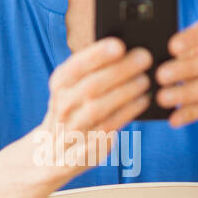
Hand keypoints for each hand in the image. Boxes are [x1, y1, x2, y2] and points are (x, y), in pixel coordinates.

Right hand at [34, 37, 152, 179]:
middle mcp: (61, 107)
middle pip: (90, 87)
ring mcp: (69, 132)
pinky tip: (141, 103)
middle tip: (144, 59)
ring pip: (97, 110)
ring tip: (145, 81)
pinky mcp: (81, 151)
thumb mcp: (75, 88)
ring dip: (125, 93)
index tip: (120, 45)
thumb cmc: (75, 111)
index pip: (74, 67)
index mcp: (59, 85)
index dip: (96, 55)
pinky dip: (124, 116)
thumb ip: (95, 71)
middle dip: (119, 71)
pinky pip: (104, 134)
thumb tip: (128, 52)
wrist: (51, 153)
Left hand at [155, 16, 197, 126]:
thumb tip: (156, 60)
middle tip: (161, 76)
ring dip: (188, 94)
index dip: (194, 37)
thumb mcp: (194, 47)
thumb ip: (181, 51)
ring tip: (163, 98)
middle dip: (187, 69)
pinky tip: (175, 118)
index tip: (172, 47)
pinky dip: (193, 112)